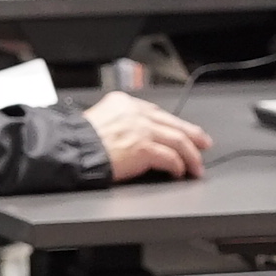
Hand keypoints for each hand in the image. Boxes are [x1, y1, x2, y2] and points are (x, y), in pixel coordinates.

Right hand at [86, 90, 211, 181]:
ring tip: (196, 166)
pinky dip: (178, 166)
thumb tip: (137, 136)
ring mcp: (142, 130)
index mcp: (124, 103)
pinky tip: (180, 172)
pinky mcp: (144, 148)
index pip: (157, 113)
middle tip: (204, 144)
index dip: (174, 124)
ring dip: (191, 155)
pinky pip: (170, 157)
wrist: (72, 150)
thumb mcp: (100, 119)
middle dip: (193, 135)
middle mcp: (136, 113)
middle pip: (173, 123)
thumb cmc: (79, 141)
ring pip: (178, 140)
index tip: (183, 130)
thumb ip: (121, 122)